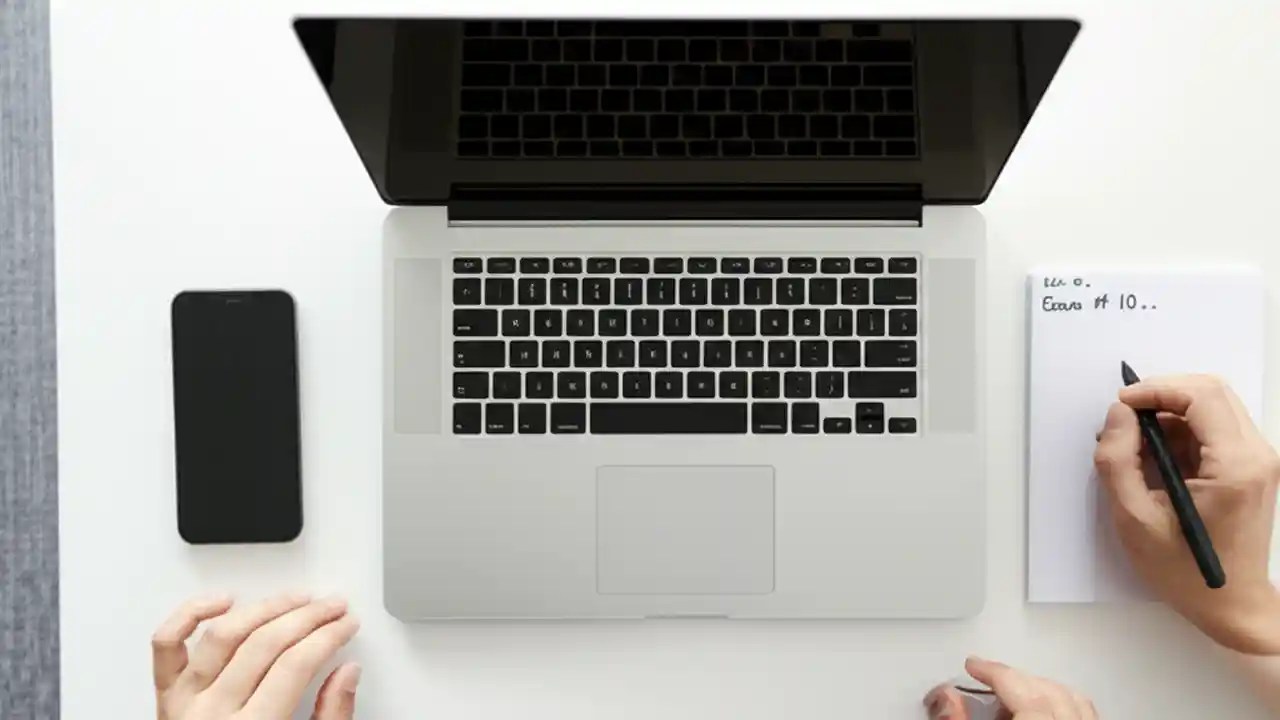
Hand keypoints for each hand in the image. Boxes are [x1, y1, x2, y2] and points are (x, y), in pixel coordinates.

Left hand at [152, 593, 361, 719]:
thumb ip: (330, 718)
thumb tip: (347, 672)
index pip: (296, 665)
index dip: (328, 636)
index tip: (346, 625)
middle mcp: (211, 714)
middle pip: (266, 644)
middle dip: (308, 617)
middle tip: (332, 608)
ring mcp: (183, 702)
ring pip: (224, 634)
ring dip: (264, 607)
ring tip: (293, 600)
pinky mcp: (165, 697)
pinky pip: (166, 644)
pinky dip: (190, 614)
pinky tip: (222, 602)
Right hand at [924, 657, 1096, 718]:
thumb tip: (947, 697)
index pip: (1016, 683)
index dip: (990, 669)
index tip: (973, 664)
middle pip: (1047, 688)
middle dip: (1015, 678)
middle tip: (987, 681)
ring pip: (1074, 699)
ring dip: (1042, 689)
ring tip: (1015, 695)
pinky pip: (1087, 715)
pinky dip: (1065, 705)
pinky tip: (1046, 711)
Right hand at [1094, 375, 1279, 653]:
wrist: (1231, 606)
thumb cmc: (1184, 573)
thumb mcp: (1134, 519)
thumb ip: (1118, 460)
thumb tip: (1118, 415)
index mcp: (1236, 467)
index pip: (1202, 397)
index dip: (1156, 390)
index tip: (1122, 405)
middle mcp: (1257, 457)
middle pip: (1212, 392)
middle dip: (1164, 395)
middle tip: (1127, 417)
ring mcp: (1260, 462)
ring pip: (1214, 407)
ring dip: (1172, 414)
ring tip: (1136, 444)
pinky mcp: (1253, 469)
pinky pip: (1217, 429)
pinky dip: (1183, 431)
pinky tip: (1157, 458)